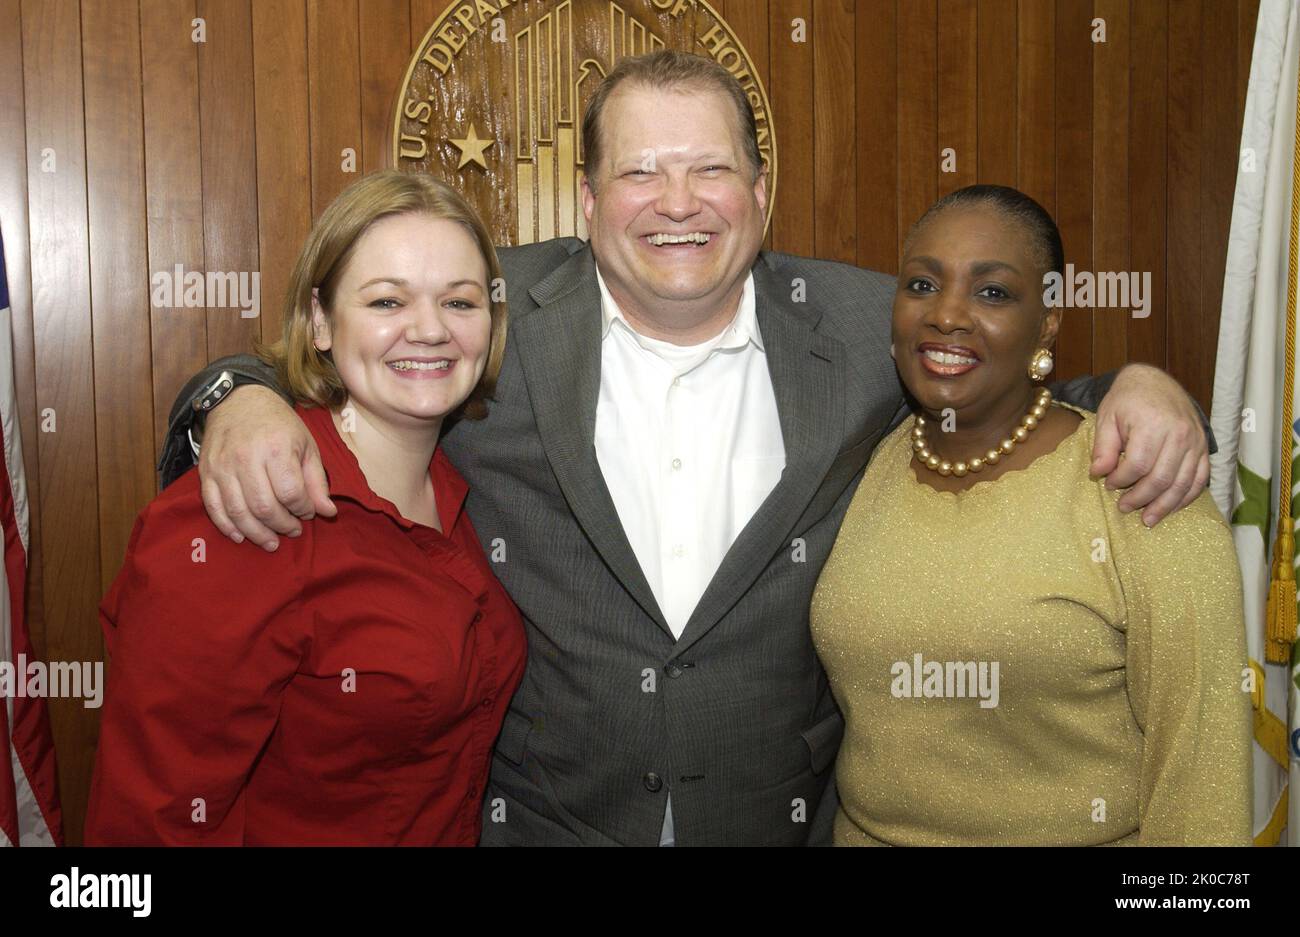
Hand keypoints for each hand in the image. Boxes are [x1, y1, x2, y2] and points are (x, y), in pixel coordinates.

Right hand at [198, 385, 335, 549]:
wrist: (238, 401)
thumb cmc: (279, 425)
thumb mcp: (306, 446)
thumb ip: (317, 481)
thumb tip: (328, 513)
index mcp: (276, 449)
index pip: (291, 493)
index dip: (302, 510)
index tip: (307, 513)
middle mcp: (246, 458)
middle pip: (264, 507)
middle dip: (282, 525)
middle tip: (292, 531)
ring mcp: (222, 466)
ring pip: (238, 512)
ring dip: (256, 533)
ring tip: (271, 542)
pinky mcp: (206, 473)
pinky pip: (213, 507)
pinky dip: (227, 526)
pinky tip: (241, 536)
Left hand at [1089, 363, 1208, 526]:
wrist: (1154, 382)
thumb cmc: (1127, 400)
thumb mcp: (1106, 417)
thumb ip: (1103, 446)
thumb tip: (1098, 473)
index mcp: (1153, 424)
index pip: (1138, 464)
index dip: (1121, 480)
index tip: (1109, 484)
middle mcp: (1179, 434)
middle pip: (1161, 478)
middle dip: (1141, 498)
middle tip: (1123, 507)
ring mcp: (1195, 442)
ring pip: (1182, 483)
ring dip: (1164, 505)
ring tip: (1148, 520)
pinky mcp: (1203, 448)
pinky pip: (1199, 479)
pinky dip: (1186, 496)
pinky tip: (1171, 507)